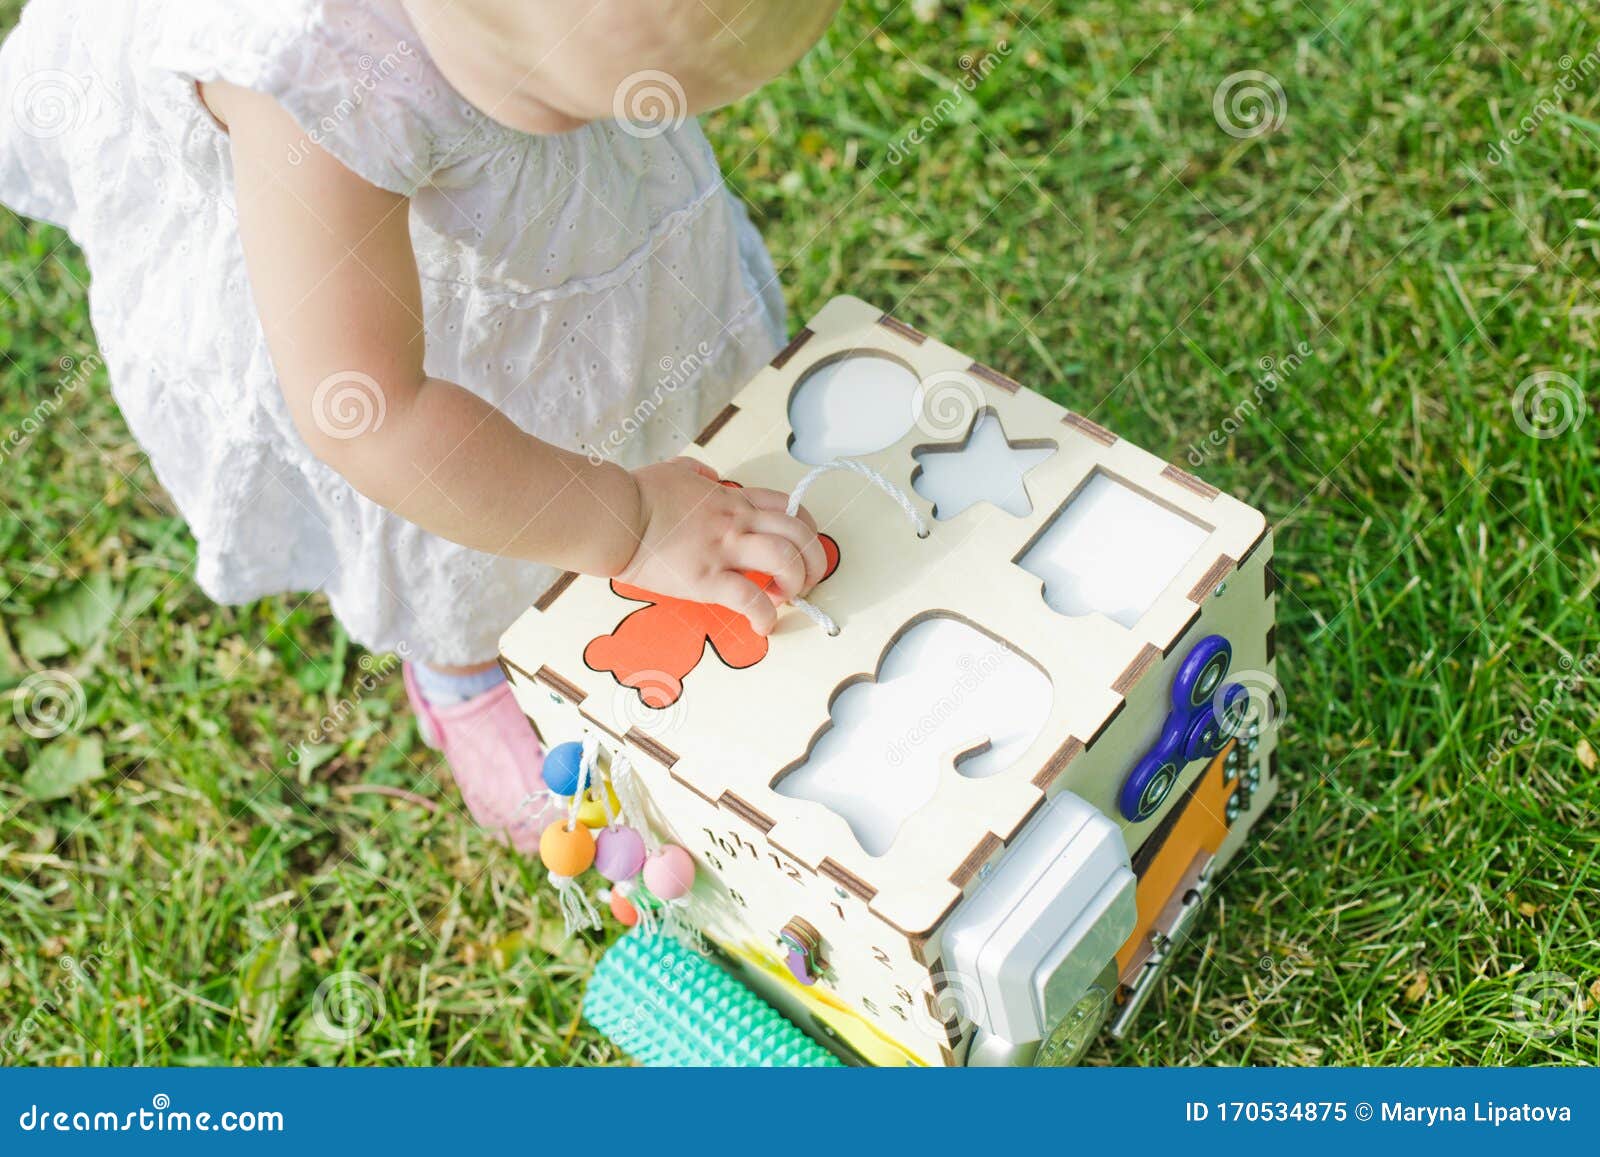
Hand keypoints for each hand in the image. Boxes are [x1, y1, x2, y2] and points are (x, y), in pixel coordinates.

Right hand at [618, 458, 828, 633]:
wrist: (614, 516)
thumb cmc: (638, 494)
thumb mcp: (676, 471)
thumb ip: (699, 473)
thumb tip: (709, 476)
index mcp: (732, 499)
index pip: (787, 506)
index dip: (805, 529)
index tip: (800, 548)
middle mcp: (737, 521)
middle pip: (799, 534)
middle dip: (815, 560)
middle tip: (807, 581)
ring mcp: (724, 549)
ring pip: (786, 561)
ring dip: (797, 584)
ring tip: (785, 599)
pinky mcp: (707, 579)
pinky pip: (751, 599)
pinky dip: (766, 615)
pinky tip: (764, 626)